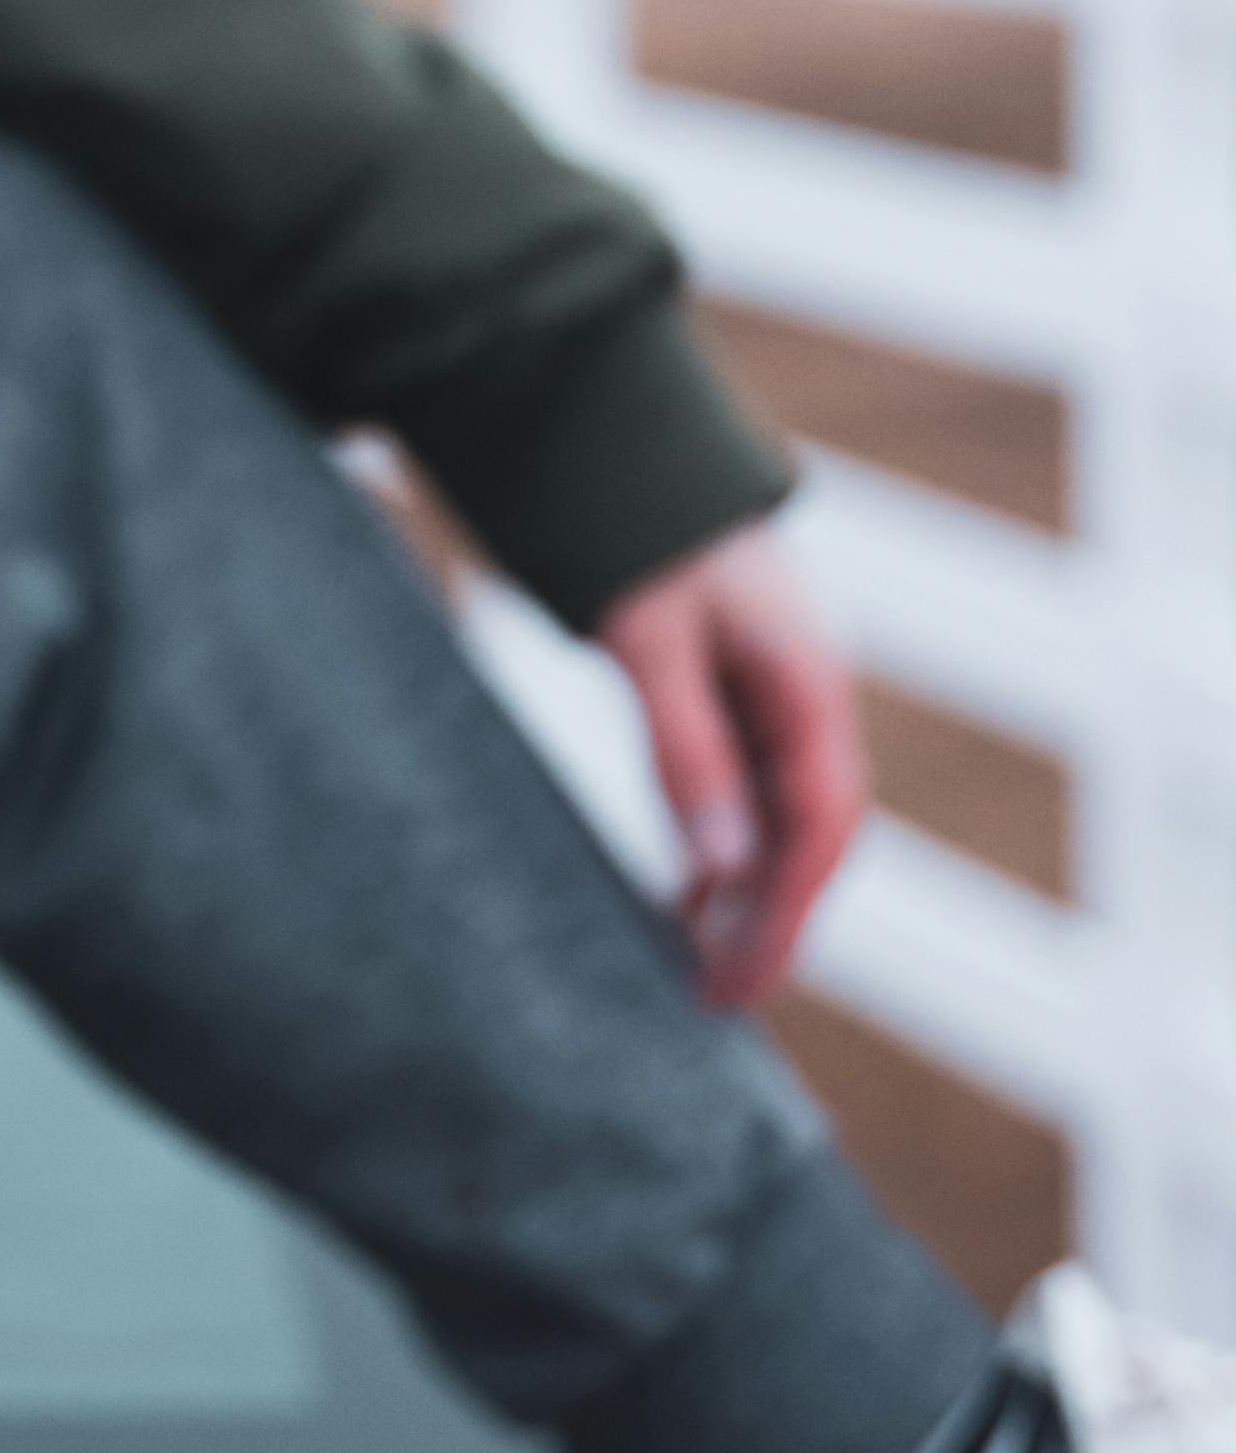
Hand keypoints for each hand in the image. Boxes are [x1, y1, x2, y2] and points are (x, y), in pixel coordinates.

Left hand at [593, 522, 865, 1009]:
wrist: (633, 453)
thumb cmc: (646, 538)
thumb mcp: (651, 642)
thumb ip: (685, 749)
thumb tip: (719, 871)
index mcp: (806, 688)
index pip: (820, 829)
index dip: (787, 915)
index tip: (738, 982)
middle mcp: (805, 702)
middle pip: (810, 839)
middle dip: (774, 923)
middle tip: (714, 999)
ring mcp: (775, 702)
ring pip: (779, 823)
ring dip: (749, 896)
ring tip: (698, 967)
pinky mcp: (738, 699)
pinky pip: (746, 795)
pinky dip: (723, 853)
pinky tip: (686, 899)